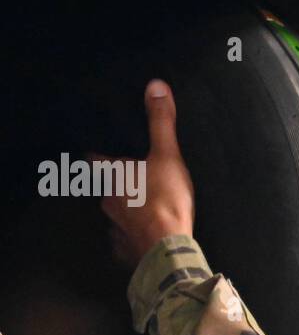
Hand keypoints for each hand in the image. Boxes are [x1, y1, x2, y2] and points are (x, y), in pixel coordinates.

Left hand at [91, 79, 195, 269]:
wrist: (168, 246)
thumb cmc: (165, 198)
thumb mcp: (167, 155)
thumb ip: (161, 122)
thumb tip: (155, 85)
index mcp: (114, 175)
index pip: (94, 160)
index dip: (97, 156)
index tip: (98, 153)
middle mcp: (108, 200)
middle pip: (107, 188)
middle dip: (118, 184)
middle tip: (135, 180)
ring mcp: (114, 226)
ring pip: (116, 213)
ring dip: (127, 209)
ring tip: (144, 207)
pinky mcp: (124, 248)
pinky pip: (125, 238)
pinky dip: (132, 234)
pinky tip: (144, 233)